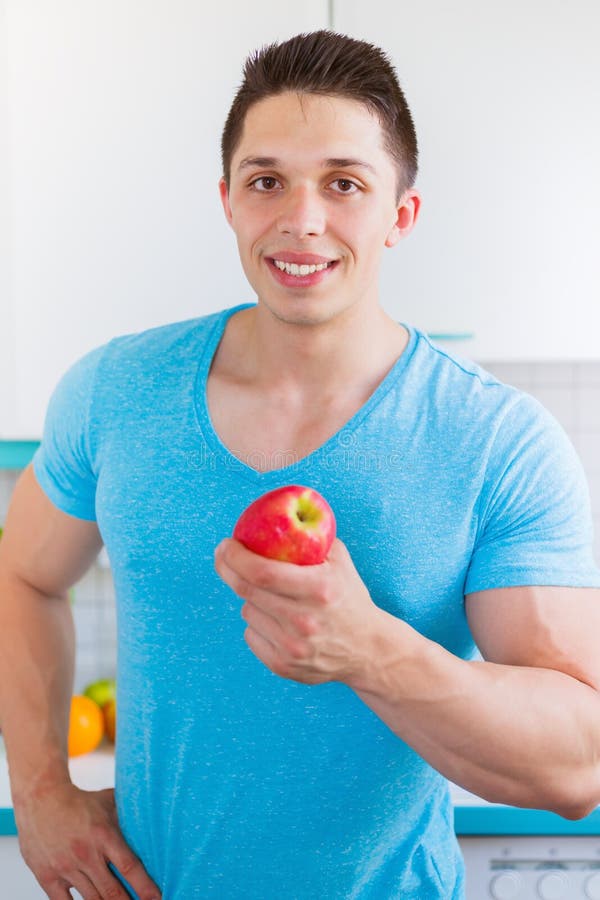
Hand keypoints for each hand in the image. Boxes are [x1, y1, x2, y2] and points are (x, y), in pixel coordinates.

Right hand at [14, 780, 160, 898]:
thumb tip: (150, 814)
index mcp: (104, 835)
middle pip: (112, 892)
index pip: (129, 867)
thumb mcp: (108, 802)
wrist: (40, 798)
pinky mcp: (47, 876)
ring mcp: (66, 867)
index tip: (155, 898)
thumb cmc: (78, 800)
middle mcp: (86, 854)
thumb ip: (127, 813)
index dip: (144, 887)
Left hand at [214, 537, 382, 686]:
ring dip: (251, 597)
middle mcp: (304, 620)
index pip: (262, 572)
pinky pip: (251, 634)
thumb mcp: (339, 561)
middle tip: (224, 556)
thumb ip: (311, 537)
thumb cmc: (349, 597)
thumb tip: (277, 516)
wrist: (367, 649)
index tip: (226, 544)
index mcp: (319, 589)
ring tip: (272, 595)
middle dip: (228, 568)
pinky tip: (276, 620)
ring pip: (248, 610)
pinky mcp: (283, 666)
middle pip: (247, 590)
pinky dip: (257, 622)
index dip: (236, 556)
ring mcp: (292, 646)